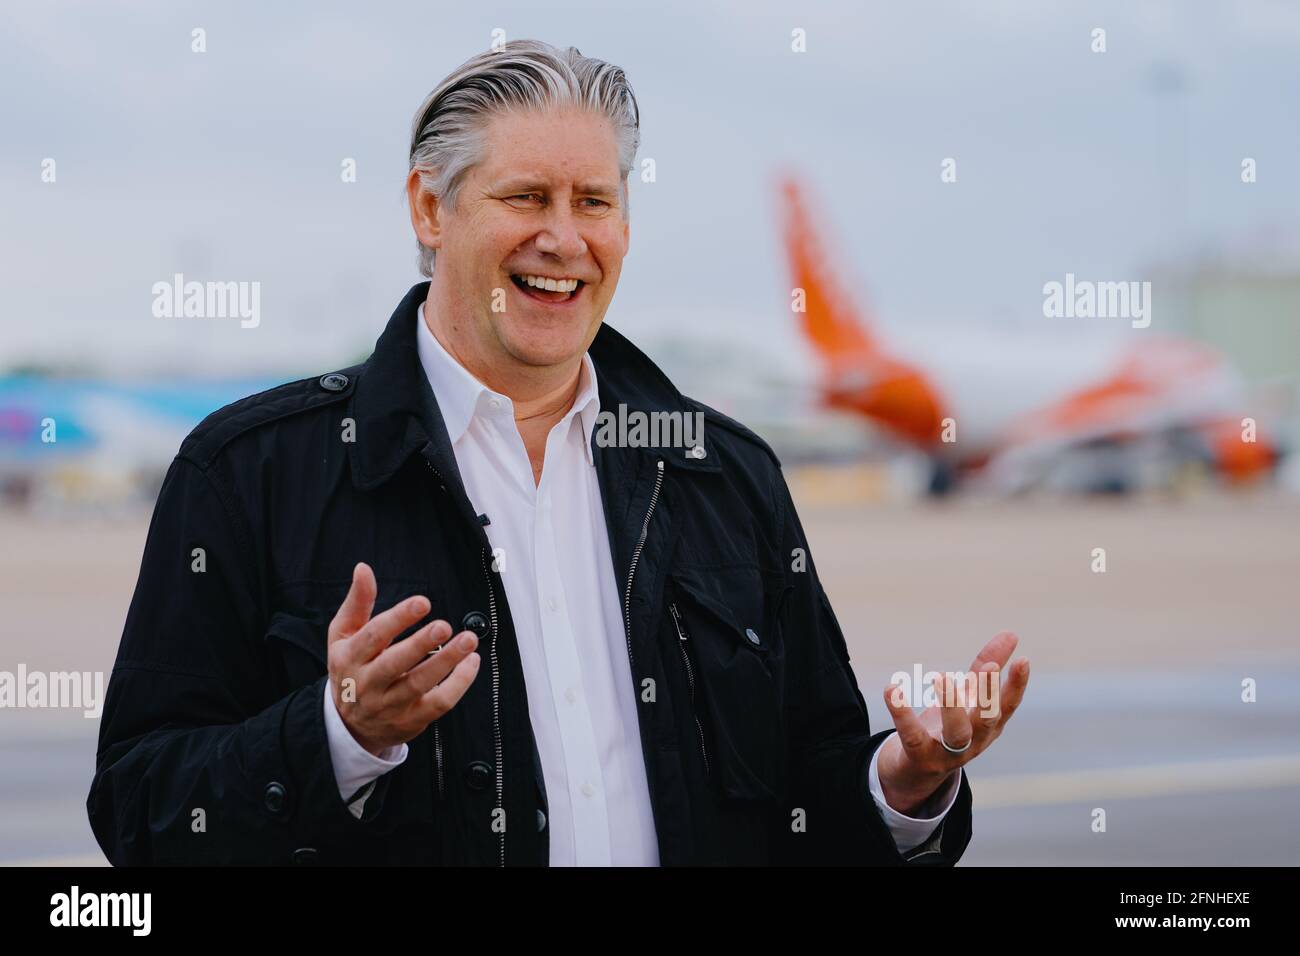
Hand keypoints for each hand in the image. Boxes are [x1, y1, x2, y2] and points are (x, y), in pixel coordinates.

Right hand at [327, 562, 480, 755]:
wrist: (350, 724)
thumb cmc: (351, 669)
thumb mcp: (344, 635)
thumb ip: (357, 602)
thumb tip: (363, 568)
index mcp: (350, 657)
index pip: (373, 636)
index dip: (398, 618)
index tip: (422, 602)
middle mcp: (367, 683)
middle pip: (395, 663)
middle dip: (421, 644)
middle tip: (444, 626)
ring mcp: (390, 704)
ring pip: (420, 684)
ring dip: (447, 661)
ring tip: (468, 639)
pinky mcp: (412, 719)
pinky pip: (439, 703)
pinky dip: (459, 683)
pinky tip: (471, 662)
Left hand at [877, 631, 1029, 814]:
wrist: (920, 771)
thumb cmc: (952, 725)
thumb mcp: (971, 696)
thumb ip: (988, 665)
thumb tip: (1011, 633)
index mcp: (989, 724)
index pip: (1008, 704)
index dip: (1017, 684)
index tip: (1023, 660)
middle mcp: (974, 740)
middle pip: (987, 720)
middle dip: (989, 694)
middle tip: (987, 666)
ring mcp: (949, 753)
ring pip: (956, 732)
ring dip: (951, 704)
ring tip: (940, 677)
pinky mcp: (920, 756)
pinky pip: (911, 736)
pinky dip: (902, 713)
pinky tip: (892, 689)